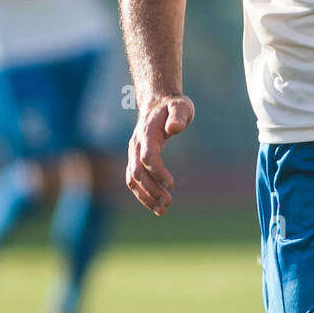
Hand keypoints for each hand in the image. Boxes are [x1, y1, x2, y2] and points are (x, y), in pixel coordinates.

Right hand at [126, 94, 194, 214]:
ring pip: (132, 179)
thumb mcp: (181, 106)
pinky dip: (142, 194)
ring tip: (162, 210)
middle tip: (168, 203)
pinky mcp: (135, 159)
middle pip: (137, 171)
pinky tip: (156, 205)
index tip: (172, 184)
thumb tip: (174, 128)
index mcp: (147, 132)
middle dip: (151, 189)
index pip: (148, 156)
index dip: (158, 172)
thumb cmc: (173, 106)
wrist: (157, 103)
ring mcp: (133, 152)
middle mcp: (136, 144)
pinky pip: (133, 180)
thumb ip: (178, 116)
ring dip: (145, 196)